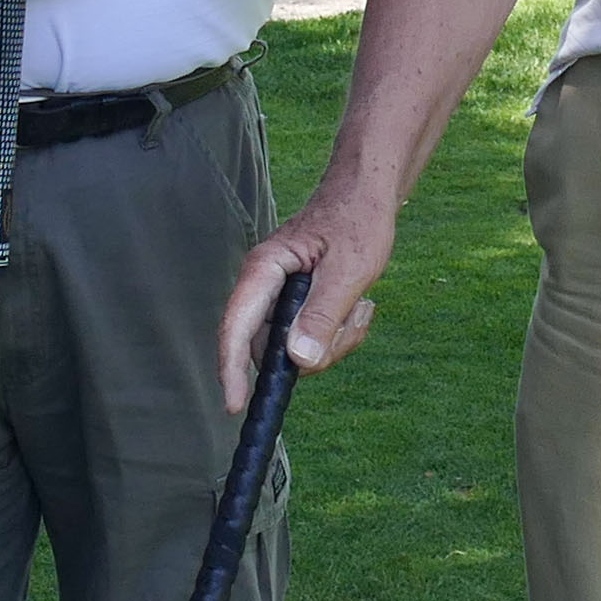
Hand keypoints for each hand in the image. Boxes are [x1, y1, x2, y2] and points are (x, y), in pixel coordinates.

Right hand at [219, 192, 395, 409]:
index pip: (236, 328)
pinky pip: (311, 340)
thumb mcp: (348, 270)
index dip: (231, 369)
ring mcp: (280, 298)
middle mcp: (265, 288)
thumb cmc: (357, 220)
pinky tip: (359, 306)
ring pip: (295, 349)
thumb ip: (322, 314)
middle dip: (315, 352)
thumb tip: (297, 359)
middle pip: (272, 349)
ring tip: (361, 306)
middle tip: (353, 321)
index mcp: (264, 271)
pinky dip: (339, 334)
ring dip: (334, 341)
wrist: (369, 196)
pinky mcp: (298, 306)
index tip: (234, 404)